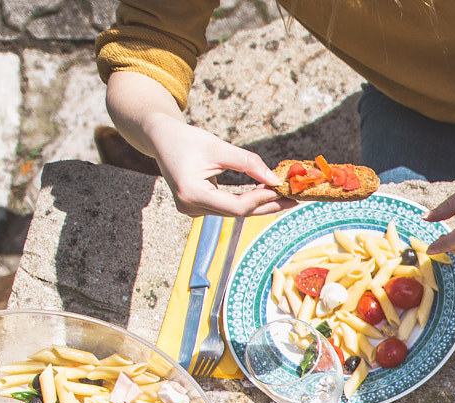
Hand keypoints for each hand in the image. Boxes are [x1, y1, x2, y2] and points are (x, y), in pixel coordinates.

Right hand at [144, 116, 287, 217]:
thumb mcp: (218, 147)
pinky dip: (246, 200)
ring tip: (284, 196)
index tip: (282, 190)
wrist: (161, 138)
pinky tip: (266, 194)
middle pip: (237, 212)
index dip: (261, 199)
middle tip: (293, 199)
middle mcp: (190, 207)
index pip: (235, 206)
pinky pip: (227, 207)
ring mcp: (192, 209)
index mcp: (191, 193)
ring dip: (259, 203)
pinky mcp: (197, 207)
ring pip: (234, 211)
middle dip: (266, 204)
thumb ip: (248, 163)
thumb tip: (275, 179)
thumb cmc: (186, 139)